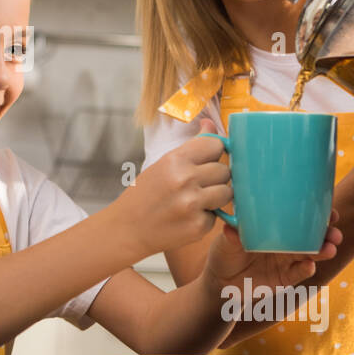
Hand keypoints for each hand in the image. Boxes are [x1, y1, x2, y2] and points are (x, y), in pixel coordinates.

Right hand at [113, 118, 232, 255]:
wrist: (126, 229)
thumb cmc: (144, 195)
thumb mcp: (163, 164)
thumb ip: (191, 146)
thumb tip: (210, 124)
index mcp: (175, 160)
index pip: (215, 145)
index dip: (213, 154)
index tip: (205, 161)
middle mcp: (185, 180)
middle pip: (224, 170)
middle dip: (215, 178)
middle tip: (197, 185)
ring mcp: (192, 205)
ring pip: (227, 192)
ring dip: (216, 197)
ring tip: (196, 200)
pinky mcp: (198, 226)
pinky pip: (217, 215)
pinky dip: (206, 217)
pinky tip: (188, 217)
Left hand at [205, 209, 341, 290]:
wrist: (220, 282)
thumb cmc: (225, 253)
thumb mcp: (226, 241)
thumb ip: (232, 235)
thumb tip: (231, 227)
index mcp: (277, 228)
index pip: (302, 219)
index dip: (319, 214)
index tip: (330, 211)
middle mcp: (287, 243)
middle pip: (314, 236)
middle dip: (328, 234)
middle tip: (334, 233)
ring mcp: (287, 261)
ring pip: (311, 255)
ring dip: (323, 252)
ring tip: (329, 249)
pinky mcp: (284, 279)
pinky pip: (298, 274)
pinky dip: (305, 270)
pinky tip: (310, 266)